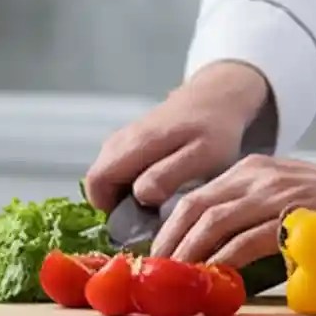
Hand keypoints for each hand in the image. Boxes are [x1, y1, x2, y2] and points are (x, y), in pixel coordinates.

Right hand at [85, 61, 269, 210]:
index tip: (136, 220)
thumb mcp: (202, 156)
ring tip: (156, 199)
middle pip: (98, 180)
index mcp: (132, 146)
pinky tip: (157, 183)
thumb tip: (140, 196)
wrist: (218, 96)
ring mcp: (121, 138)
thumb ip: (167, 176)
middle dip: (116, 203)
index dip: (109, 207)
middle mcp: (119, 141)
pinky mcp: (128, 138)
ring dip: (122, 193)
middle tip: (148, 214)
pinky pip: (116, 166)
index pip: (96, 182)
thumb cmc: (214, 129)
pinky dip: (129, 181)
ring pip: (106, 174)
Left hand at [151, 155, 315, 266]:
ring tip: (178, 275)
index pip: (195, 198)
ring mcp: (275, 193)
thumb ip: (245, 210)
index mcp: (249, 170)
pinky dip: (225, 259)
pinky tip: (215, 274)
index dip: (170, 228)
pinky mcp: (293, 214)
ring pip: (214, 222)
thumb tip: (207, 246)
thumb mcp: (279, 194)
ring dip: (190, 252)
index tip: (157, 253)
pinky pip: (247, 239)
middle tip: (158, 269)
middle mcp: (257, 176)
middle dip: (170, 241)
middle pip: (195, 208)